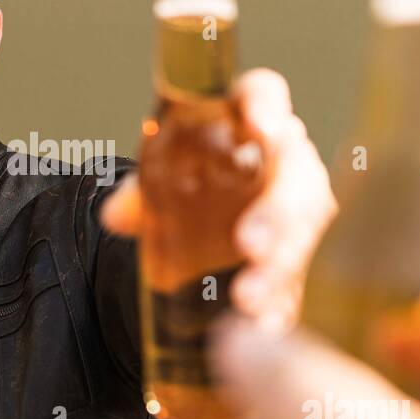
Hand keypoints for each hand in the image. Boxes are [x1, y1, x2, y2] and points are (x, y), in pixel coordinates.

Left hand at [100, 68, 337, 328]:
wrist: (207, 227)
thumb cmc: (191, 187)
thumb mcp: (159, 186)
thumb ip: (140, 195)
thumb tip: (114, 216)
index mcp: (249, 123)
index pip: (264, 95)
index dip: (266, 105)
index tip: (261, 128)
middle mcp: (286, 161)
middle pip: (297, 176)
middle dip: (277, 213)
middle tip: (249, 246)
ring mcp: (302, 210)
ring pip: (305, 232)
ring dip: (279, 266)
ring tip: (248, 299)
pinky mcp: (304, 256)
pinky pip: (304, 276)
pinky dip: (284, 301)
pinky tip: (266, 324)